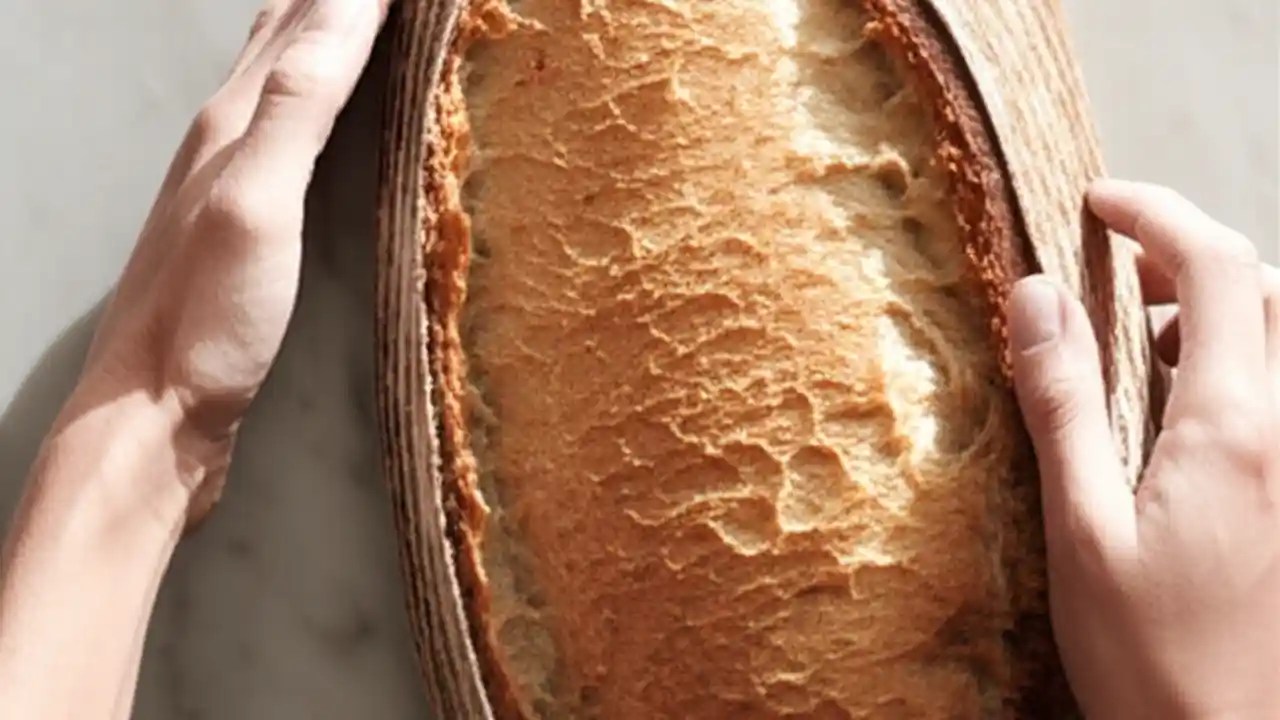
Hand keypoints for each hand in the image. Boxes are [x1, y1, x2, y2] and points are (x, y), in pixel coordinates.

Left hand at [0, 5, 390, 717]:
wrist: (152, 412)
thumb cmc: (208, 318)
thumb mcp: (257, 204)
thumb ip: (298, 108)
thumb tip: (344, 9)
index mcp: (235, 122)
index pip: (309, 25)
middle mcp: (224, 137)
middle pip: (283, 36)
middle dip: (337, 2)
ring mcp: (224, 180)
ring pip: (276, 77)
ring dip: (320, 34)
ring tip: (357, 17)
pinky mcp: (238, 222)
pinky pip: (283, 127)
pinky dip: (314, 94)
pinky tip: (319, 115)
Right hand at [1009, 180, 1279, 717]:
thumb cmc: (1147, 655)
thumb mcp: (1080, 527)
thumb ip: (1064, 404)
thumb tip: (1036, 297)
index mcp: (1238, 429)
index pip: (1219, 268)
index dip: (1156, 214)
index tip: (1097, 202)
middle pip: (1269, 290)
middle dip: (1191, 259)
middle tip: (1114, 278)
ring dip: (1218, 314)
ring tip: (1141, 349)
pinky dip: (1235, 368)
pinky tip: (1177, 417)